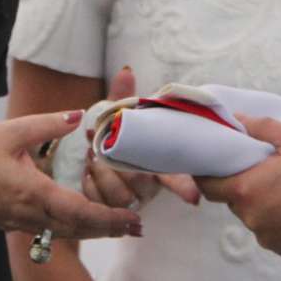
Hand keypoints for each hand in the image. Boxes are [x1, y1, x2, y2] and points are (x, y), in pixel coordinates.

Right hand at [0, 111, 142, 238]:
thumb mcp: (11, 131)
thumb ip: (48, 124)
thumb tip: (79, 116)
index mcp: (32, 192)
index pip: (81, 212)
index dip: (110, 219)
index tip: (134, 219)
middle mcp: (28, 215)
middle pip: (77, 229)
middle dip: (109, 229)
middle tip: (137, 227)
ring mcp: (17, 222)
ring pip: (62, 232)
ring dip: (91, 230)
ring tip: (117, 227)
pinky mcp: (8, 222)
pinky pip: (46, 229)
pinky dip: (70, 227)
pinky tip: (79, 219)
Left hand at [82, 66, 199, 208]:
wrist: (95, 152)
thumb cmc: (116, 135)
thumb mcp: (120, 116)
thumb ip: (124, 97)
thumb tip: (125, 72)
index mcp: (157, 164)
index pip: (175, 176)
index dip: (184, 187)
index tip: (193, 198)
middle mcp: (147, 186)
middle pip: (141, 184)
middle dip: (118, 166)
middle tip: (100, 147)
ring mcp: (129, 200)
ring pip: (120, 197)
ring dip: (102, 174)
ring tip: (91, 156)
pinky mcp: (108, 208)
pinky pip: (100, 203)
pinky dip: (90, 184)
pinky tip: (86, 170)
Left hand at [196, 114, 280, 258]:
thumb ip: (261, 126)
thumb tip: (237, 119)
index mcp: (247, 189)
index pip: (207, 184)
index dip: (206, 171)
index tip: (216, 159)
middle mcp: (251, 217)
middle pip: (232, 197)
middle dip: (241, 182)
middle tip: (261, 166)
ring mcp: (266, 236)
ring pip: (252, 213)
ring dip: (261, 200)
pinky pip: (270, 229)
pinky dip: (277, 217)